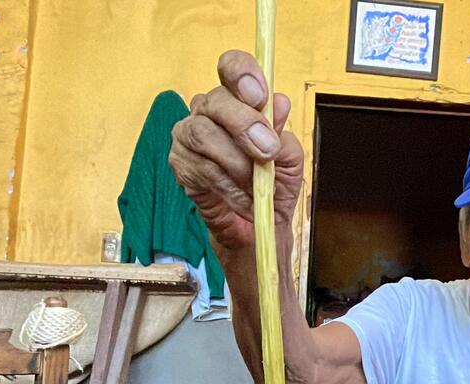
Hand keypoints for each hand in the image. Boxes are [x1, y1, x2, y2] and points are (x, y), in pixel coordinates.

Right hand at [169, 50, 303, 254]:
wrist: (261, 228)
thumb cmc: (272, 188)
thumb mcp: (289, 160)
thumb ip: (282, 133)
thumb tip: (278, 105)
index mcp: (239, 101)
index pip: (231, 68)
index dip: (242, 75)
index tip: (259, 96)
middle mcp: (210, 112)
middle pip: (215, 99)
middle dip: (244, 124)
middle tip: (266, 151)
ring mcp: (189, 137)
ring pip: (203, 133)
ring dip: (237, 162)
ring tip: (257, 185)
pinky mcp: (180, 165)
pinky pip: (200, 168)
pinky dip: (228, 187)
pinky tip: (244, 199)